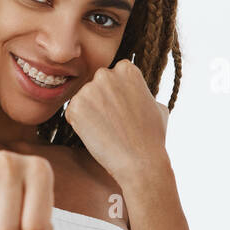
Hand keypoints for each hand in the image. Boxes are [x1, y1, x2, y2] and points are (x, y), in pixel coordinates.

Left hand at [63, 60, 169, 188]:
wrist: (140, 161)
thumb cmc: (152, 137)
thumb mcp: (157, 105)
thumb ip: (141, 92)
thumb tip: (136, 92)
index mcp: (127, 68)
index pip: (114, 74)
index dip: (117, 93)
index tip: (123, 109)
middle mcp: (105, 74)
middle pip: (96, 84)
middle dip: (101, 100)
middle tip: (112, 121)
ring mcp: (88, 90)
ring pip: (84, 99)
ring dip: (90, 112)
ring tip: (106, 130)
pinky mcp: (74, 107)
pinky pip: (73, 113)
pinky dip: (80, 124)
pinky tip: (96, 135)